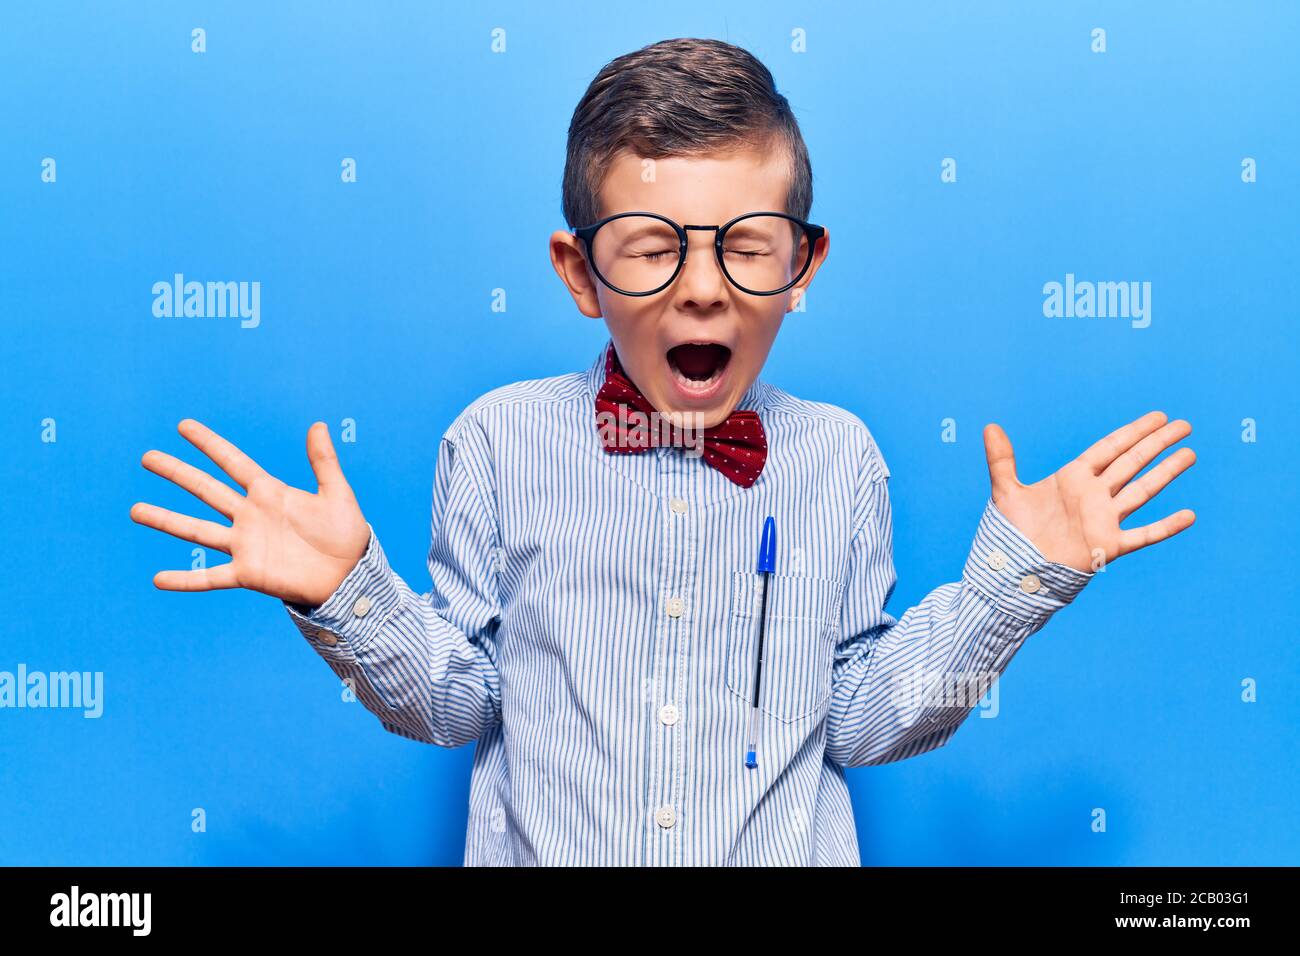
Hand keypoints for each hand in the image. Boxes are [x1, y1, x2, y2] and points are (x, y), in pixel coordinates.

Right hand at [130, 419, 369, 606]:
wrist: (350, 576)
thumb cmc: (345, 535)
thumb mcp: (337, 494)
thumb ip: (324, 462)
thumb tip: (317, 424)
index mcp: (270, 493)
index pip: (233, 463)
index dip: (210, 444)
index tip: (184, 426)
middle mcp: (250, 516)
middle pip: (206, 490)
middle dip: (177, 473)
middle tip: (147, 457)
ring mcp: (245, 545)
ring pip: (197, 529)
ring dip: (166, 520)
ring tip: (135, 511)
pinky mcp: (247, 573)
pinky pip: (210, 577)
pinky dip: (185, 579)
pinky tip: (158, 579)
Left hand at [982, 411, 1195, 572]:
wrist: (1014, 570)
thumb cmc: (1011, 532)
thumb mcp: (1006, 491)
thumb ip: (1001, 459)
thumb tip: (989, 426)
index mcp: (1073, 478)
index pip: (1110, 448)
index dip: (1133, 431)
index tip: (1158, 416)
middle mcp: (1093, 495)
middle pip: (1132, 463)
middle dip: (1157, 443)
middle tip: (1184, 425)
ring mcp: (1104, 520)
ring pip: (1142, 490)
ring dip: (1166, 472)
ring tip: (1190, 454)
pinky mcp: (1108, 546)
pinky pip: (1144, 534)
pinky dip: (1166, 526)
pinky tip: (1189, 515)